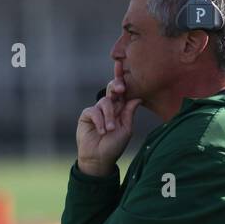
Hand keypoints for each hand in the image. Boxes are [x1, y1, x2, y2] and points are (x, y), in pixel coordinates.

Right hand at [76, 59, 140, 175]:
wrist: (99, 159)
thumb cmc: (114, 146)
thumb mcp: (126, 129)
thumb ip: (129, 113)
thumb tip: (137, 97)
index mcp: (120, 109)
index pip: (123, 91)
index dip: (121, 78)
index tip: (121, 65)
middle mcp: (109, 107)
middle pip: (112, 89)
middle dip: (116, 85)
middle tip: (120, 88)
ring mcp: (97, 110)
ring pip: (105, 102)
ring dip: (109, 116)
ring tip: (110, 129)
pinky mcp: (87, 115)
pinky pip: (94, 111)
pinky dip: (100, 121)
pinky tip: (102, 131)